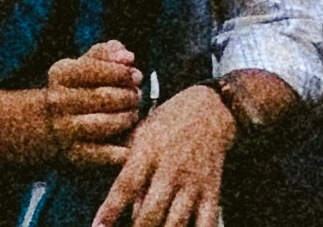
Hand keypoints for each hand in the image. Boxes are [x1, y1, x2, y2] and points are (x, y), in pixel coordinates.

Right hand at [42, 48, 147, 167]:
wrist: (53, 123)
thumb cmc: (80, 87)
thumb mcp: (86, 65)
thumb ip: (106, 54)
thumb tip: (127, 55)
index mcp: (60, 74)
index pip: (92, 68)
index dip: (119, 72)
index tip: (137, 75)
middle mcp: (58, 101)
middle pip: (101, 96)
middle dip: (126, 95)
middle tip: (138, 95)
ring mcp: (65, 129)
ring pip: (103, 124)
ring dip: (125, 118)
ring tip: (135, 114)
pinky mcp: (75, 154)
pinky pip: (102, 154)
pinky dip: (121, 150)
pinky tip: (132, 142)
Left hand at [96, 84, 234, 226]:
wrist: (208, 108)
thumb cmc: (166, 123)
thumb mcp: (141, 134)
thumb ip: (127, 165)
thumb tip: (118, 204)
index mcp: (148, 151)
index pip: (126, 184)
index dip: (110, 208)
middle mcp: (170, 168)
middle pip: (151, 211)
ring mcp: (192, 182)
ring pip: (176, 221)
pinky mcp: (211, 192)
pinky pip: (206, 222)